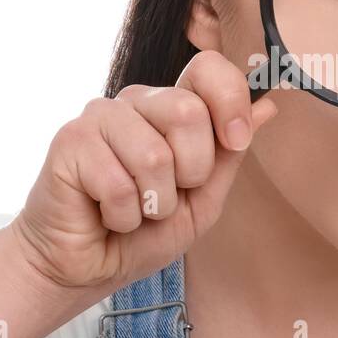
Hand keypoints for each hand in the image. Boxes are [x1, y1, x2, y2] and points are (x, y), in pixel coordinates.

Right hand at [9, 49, 277, 317]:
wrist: (87, 268)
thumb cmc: (142, 232)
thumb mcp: (203, 199)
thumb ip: (229, 154)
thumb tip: (268, 106)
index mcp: (171, 106)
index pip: (207, 68)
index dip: (230, 102)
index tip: (235, 141)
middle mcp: (136, 102)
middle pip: (188, 112)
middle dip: (190, 172)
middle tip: (166, 196)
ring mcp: (99, 117)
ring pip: (154, 154)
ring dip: (153, 203)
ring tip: (133, 210)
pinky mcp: (70, 142)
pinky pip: (117, 183)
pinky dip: (121, 216)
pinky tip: (105, 216)